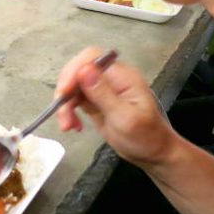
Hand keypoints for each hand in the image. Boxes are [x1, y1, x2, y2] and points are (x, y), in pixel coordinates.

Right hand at [55, 47, 179, 167]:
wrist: (153, 154)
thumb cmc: (146, 137)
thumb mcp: (124, 118)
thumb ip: (103, 94)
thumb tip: (83, 70)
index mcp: (122, 76)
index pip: (91, 58)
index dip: (74, 71)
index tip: (64, 92)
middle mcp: (110, 78)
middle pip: (77, 70)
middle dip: (65, 90)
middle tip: (61, 113)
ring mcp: (101, 89)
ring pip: (73, 86)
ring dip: (64, 104)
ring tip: (66, 126)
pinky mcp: (94, 101)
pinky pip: (74, 99)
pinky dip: (68, 111)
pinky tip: (72, 125)